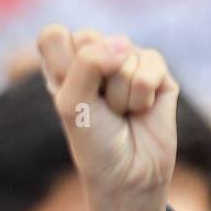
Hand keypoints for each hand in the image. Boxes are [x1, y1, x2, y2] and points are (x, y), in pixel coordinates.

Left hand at [36, 25, 178, 210]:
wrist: (128, 175)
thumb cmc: (94, 143)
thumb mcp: (72, 104)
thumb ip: (86, 63)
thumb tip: (123, 44)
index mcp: (65, 67)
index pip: (53, 35)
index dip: (61, 62)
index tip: (69, 93)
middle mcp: (95, 60)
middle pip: (89, 37)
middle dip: (93, 79)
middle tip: (98, 108)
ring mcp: (127, 62)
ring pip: (122, 53)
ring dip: (119, 94)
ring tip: (121, 114)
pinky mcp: (157, 71)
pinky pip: (149, 64)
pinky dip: (141, 95)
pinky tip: (141, 111)